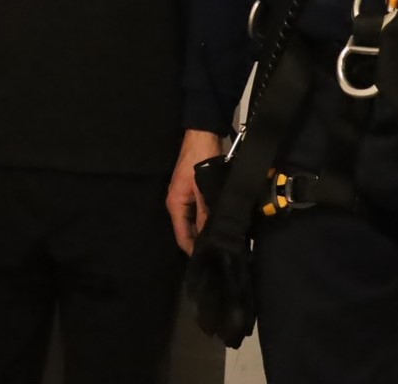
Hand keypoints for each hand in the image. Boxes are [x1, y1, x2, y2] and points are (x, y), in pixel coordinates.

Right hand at [167, 129, 224, 254]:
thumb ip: (206, 214)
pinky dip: (207, 220)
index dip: (194, 251)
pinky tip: (220, 224)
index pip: (182, 237)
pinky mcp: (193, 193)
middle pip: (188, 231)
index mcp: (175, 205)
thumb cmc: (200, 161)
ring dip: (205, 232)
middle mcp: (177, 204)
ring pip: (194, 223)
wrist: (202, 135)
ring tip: (222, 242)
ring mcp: (185, 199)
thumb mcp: (204, 189)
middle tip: (220, 254)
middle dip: (201, 243)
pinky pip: (199, 213)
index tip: (209, 262)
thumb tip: (211, 238)